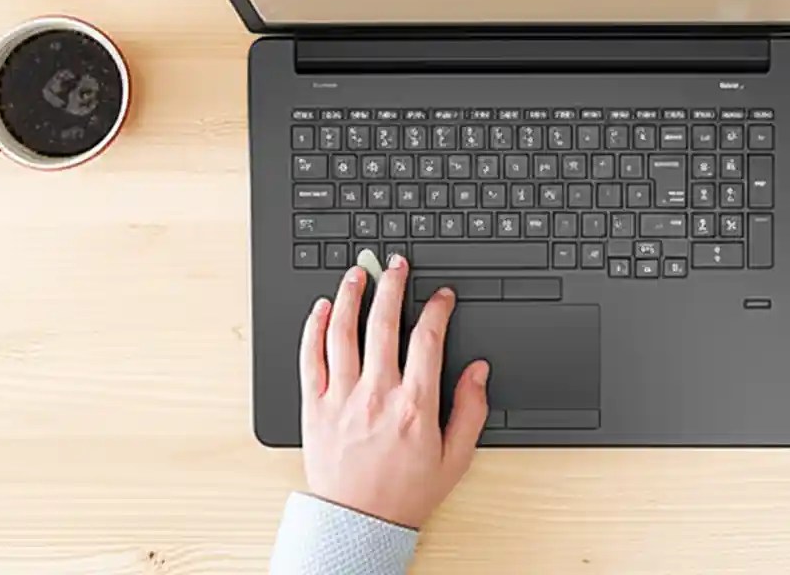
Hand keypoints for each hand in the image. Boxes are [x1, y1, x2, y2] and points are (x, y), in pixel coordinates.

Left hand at [299, 255, 489, 527]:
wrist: (358, 524)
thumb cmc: (404, 494)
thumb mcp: (455, 459)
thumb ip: (471, 411)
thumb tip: (478, 372)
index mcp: (415, 405)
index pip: (427, 340)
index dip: (437, 309)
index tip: (442, 297)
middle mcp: (376, 395)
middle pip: (383, 324)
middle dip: (392, 286)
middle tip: (396, 265)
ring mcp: (342, 398)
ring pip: (342, 332)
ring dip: (350, 296)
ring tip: (357, 274)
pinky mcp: (314, 406)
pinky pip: (310, 357)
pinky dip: (314, 328)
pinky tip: (321, 309)